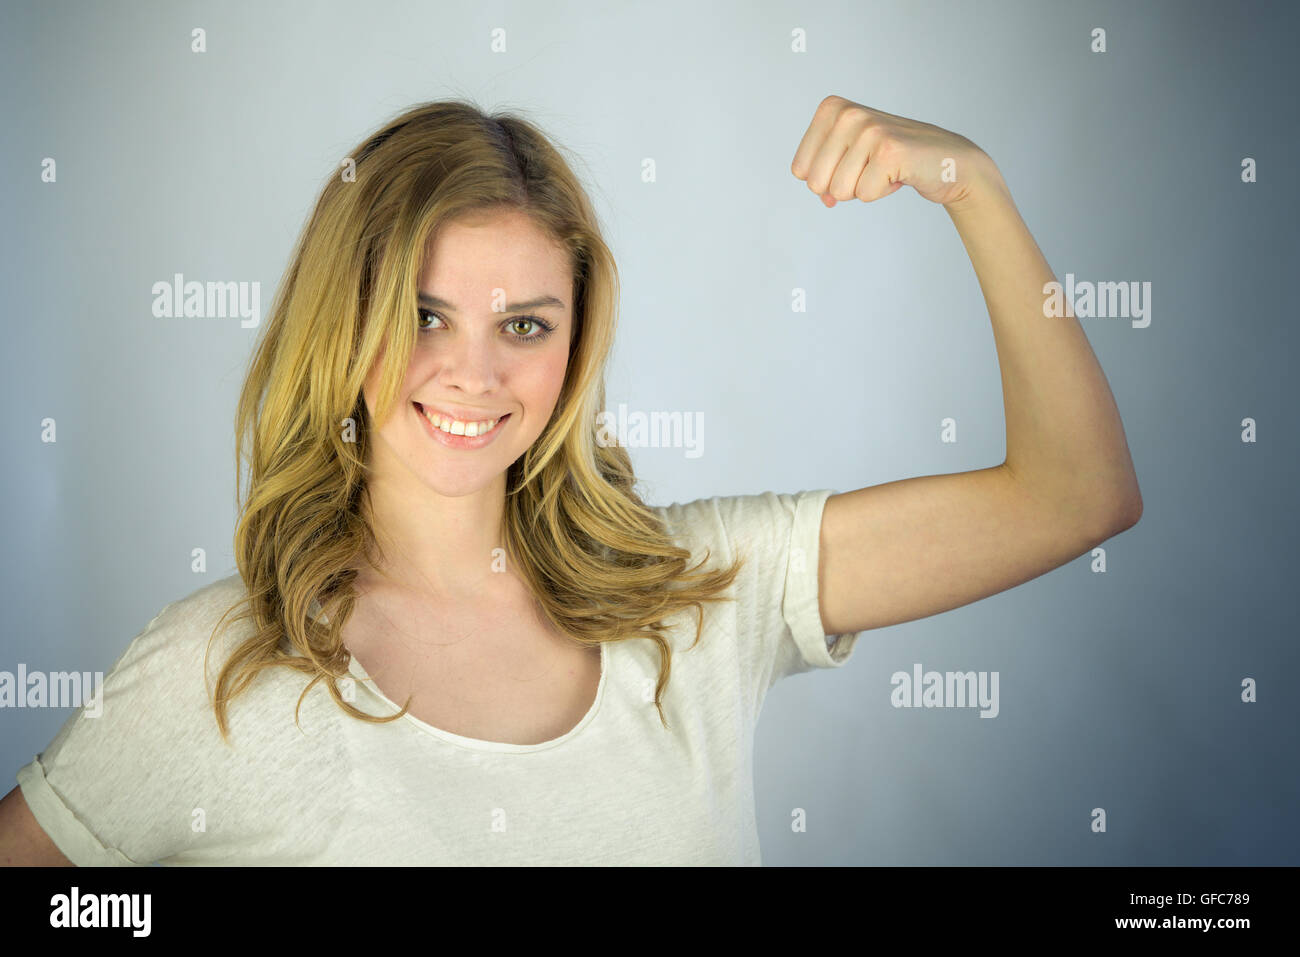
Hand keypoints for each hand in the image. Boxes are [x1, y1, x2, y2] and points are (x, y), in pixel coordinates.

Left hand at [790, 95, 996, 208]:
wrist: (946, 160)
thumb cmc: (893, 160)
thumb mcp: (848, 160)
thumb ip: (823, 176)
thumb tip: (823, 197)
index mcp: (832, 109)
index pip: (800, 170)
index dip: (826, 178)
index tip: (853, 162)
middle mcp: (847, 114)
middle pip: (816, 183)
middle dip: (844, 186)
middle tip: (870, 168)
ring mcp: (869, 130)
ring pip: (839, 191)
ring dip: (865, 189)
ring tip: (885, 169)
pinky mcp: (888, 151)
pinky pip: (864, 195)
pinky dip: (882, 192)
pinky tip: (899, 174)